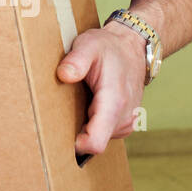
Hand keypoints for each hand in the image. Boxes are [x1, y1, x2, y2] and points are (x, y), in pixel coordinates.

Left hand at [56, 21, 147, 154]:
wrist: (131, 48)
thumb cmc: (108, 47)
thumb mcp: (88, 46)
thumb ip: (76, 61)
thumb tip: (64, 75)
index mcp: (114, 102)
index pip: (96, 142)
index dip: (76, 144)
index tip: (60, 133)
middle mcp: (124, 117)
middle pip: (94, 142)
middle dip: (76, 131)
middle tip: (63, 108)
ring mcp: (126, 122)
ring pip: (98, 138)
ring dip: (84, 126)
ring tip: (78, 101)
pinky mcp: (124, 122)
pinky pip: (104, 132)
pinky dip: (93, 122)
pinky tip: (87, 104)